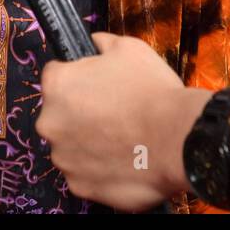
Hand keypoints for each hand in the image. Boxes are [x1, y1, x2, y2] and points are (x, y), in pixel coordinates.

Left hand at [38, 33, 200, 210]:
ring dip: (87, 142)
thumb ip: (103, 43)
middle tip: (112, 113)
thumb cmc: (152, 91)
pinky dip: (98, 168)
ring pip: (71, 146)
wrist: (178, 140)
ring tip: (121, 139)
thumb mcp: (129, 49)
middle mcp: (50, 122)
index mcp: (57, 85)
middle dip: (79, 112)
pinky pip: (84, 173)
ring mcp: (63, 157)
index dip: (78, 77)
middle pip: (59, 114)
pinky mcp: (79, 186)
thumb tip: (95, 43)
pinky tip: (122, 159)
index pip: (55, 75)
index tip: (96, 84)